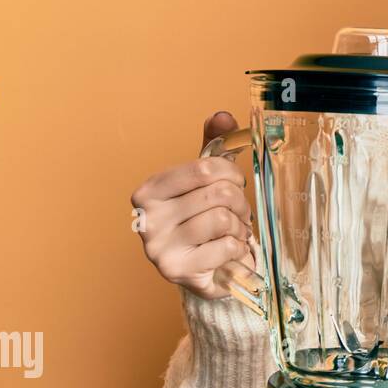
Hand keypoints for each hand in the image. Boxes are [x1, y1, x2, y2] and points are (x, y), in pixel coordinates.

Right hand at [131, 111, 256, 298]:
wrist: (203, 269)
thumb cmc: (202, 219)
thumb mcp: (205, 181)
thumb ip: (213, 146)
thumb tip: (221, 116)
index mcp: (150, 191)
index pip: (204, 169)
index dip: (230, 173)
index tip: (234, 182)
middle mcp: (147, 218)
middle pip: (218, 194)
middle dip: (239, 202)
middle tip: (238, 212)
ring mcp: (159, 247)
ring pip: (222, 220)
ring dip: (239, 226)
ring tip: (233, 231)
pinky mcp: (177, 271)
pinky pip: (226, 247)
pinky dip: (238, 248)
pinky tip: (229, 250)